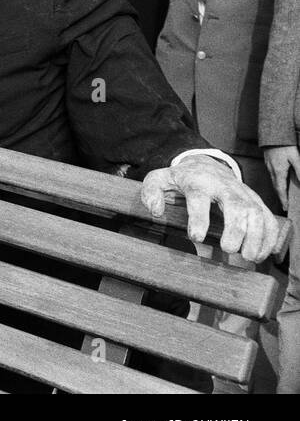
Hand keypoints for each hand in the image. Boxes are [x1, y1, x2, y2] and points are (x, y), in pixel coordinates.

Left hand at [141, 154, 285, 262]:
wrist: (206, 164)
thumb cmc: (181, 178)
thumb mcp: (159, 179)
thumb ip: (151, 192)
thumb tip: (156, 211)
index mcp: (198, 182)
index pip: (199, 199)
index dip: (198, 218)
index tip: (196, 238)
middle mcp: (224, 187)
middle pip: (236, 205)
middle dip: (236, 229)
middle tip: (228, 249)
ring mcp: (243, 193)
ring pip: (256, 212)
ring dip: (256, 236)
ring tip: (248, 256)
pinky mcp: (255, 201)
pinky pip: (268, 218)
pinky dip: (269, 236)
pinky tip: (262, 253)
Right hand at [263, 146, 299, 204]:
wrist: (273, 134)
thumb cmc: (284, 145)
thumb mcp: (296, 158)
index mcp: (278, 172)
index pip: (280, 189)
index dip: (283, 199)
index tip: (286, 207)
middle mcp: (272, 170)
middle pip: (276, 186)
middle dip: (280, 196)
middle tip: (284, 204)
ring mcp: (268, 165)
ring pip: (273, 180)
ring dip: (278, 188)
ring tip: (283, 194)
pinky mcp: (268, 160)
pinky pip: (272, 174)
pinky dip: (276, 180)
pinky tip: (280, 179)